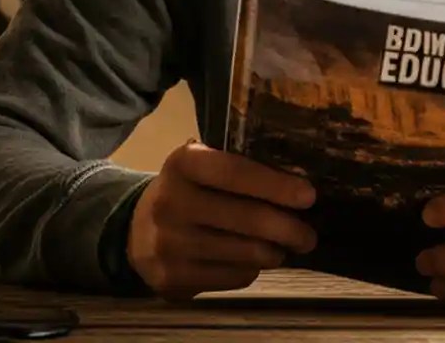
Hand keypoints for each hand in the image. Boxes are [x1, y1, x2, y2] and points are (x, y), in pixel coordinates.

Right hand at [127, 139, 317, 299]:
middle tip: (308, 235)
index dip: (276, 185)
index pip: (236, 172)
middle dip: (289, 229)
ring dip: (274, 252)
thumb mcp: (202, 168)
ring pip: (246, 253)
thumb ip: (240, 171)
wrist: (135, 231)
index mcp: (183, 164)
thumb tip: (299, 190)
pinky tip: (251, 261)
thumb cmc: (187, 191)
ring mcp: (169, 244)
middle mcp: (171, 202)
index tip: (308, 196)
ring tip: (282, 248)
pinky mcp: (173, 279)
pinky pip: (234, 277)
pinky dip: (251, 270)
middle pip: (248, 219)